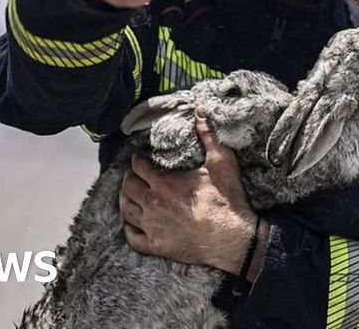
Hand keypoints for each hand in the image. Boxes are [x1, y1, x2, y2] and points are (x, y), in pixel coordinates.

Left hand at [119, 110, 257, 272]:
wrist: (233, 237)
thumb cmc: (227, 199)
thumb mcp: (221, 162)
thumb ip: (208, 136)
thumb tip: (200, 111)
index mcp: (164, 182)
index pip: (138, 166)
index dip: (137, 160)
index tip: (139, 159)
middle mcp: (153, 203)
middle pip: (128, 187)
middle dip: (129, 179)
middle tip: (133, 176)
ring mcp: (153, 226)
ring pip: (126, 211)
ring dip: (125, 201)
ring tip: (128, 196)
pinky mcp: (157, 246)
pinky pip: (132, 238)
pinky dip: (129, 230)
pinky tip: (132, 225)